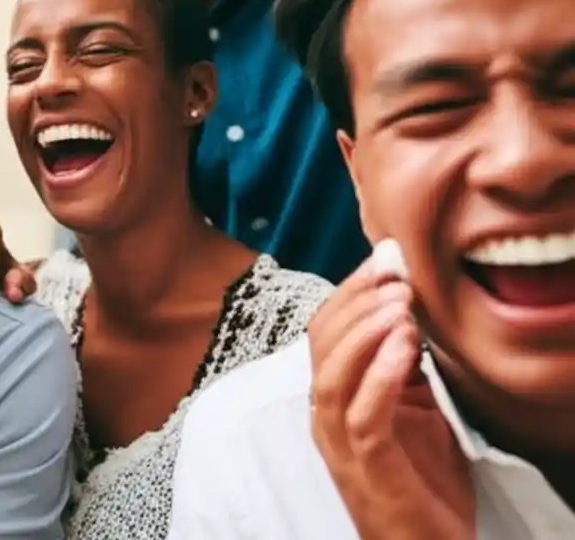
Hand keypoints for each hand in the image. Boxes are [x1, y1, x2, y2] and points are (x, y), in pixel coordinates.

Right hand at [308, 255, 472, 539]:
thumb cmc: (423, 482)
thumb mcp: (416, 410)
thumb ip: (404, 366)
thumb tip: (407, 310)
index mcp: (332, 399)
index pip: (323, 330)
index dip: (350, 291)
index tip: (386, 260)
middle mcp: (325, 418)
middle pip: (320, 343)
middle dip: (357, 301)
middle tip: (396, 276)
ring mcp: (340, 445)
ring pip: (331, 374)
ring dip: (366, 332)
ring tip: (402, 305)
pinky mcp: (367, 467)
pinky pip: (362, 414)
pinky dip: (381, 373)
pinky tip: (406, 346)